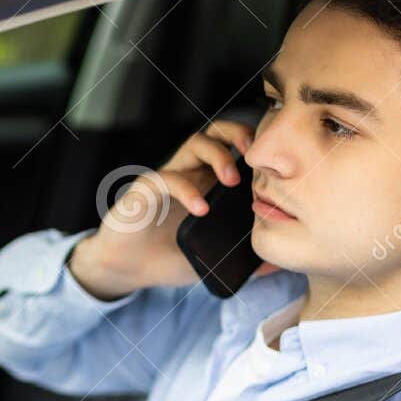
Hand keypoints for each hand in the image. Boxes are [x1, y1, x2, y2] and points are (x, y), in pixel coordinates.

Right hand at [69, 119, 277, 298]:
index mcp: (208, 182)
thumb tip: (272, 264)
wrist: (126, 268)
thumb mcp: (211, 258)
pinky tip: (201, 209)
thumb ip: (240, 258)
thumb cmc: (167, 256)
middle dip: (239, 135)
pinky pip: (166, 179)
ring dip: (218, 155)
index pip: (233, 146)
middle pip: (217, 132)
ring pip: (194, 144)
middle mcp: (190, 172)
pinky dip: (187, 190)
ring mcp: (168, 178)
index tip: (275, 166)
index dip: (255, 147)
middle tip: (255, 159)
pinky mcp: (145, 191)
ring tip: (232, 180)